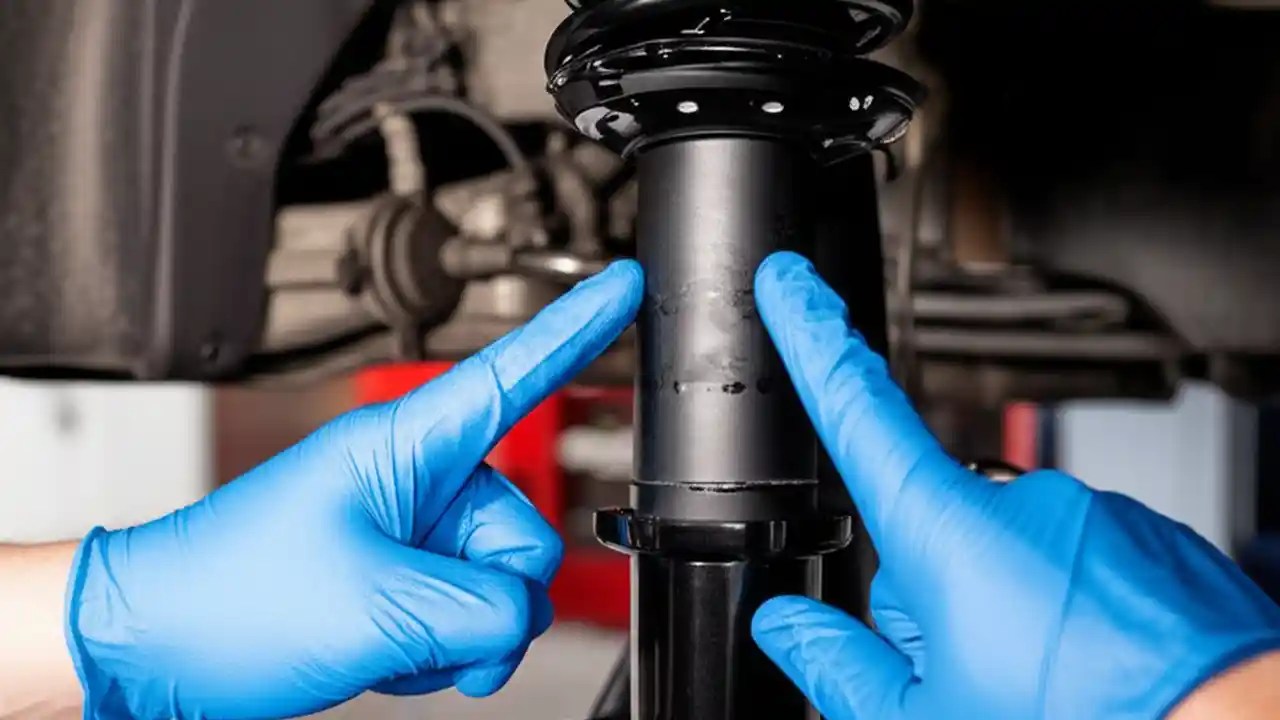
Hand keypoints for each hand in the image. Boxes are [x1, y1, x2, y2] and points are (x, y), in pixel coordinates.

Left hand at [64, 261, 642, 719]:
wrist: (159, 650)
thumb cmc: (230, 599)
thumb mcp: (373, 606)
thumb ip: (482, 608)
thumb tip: (522, 612)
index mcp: (407, 445)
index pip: (514, 371)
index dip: (579, 325)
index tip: (627, 282)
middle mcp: (419, 480)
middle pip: (526, 528)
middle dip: (498, 596)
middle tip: (436, 627)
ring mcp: (413, 533)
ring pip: (504, 583)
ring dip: (468, 632)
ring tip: (402, 645)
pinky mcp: (405, 578)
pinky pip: (472, 613)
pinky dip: (448, 647)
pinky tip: (399, 653)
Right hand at [748, 252, 1279, 719]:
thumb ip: (841, 666)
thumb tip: (785, 627)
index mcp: (953, 538)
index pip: (860, 411)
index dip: (814, 340)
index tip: (790, 285)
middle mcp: (1025, 505)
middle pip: (931, 535)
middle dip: (933, 600)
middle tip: (971, 679)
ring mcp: (1095, 518)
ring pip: (1005, 561)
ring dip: (1004, 616)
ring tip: (1044, 689)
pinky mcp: (1149, 542)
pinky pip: (1076, 568)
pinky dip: (1067, 615)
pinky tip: (1087, 674)